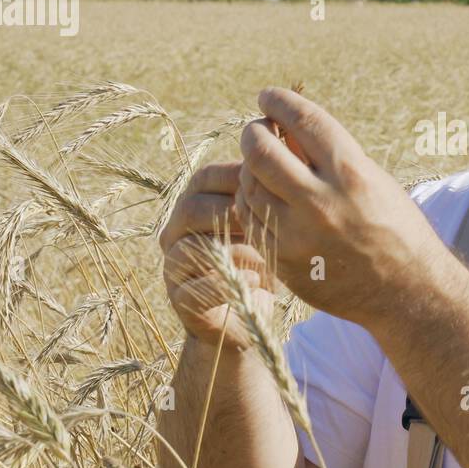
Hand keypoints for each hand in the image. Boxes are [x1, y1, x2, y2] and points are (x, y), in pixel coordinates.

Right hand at [160, 162, 280, 348]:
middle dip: (233, 212)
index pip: (204, 178)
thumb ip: (267, 193)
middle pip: (191, 208)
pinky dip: (226, 283)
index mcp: (193, 205)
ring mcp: (174, 268)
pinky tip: (255, 280)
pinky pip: (194, 290)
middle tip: (270, 220)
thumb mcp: (266, 223)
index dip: (237, 178)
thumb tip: (294, 150)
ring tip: (265, 254)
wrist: (249, 316)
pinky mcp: (181, 302)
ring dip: (233, 249)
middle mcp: (176, 233)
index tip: (274, 186)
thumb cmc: (262, 260)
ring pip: (191, 247)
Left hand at [235, 87, 444, 328]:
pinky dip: (253, 203)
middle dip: (253, 133)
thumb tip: (285, 126)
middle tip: (258, 131)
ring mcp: (298, 236)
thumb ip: (328, 155)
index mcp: (351, 173)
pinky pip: (251, 222)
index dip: (279, 101)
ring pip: (248, 186)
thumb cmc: (395, 227)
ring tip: (265, 168)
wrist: (408, 291)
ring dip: (251, 169)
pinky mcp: (284, 262)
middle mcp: (322, 202)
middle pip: (259, 151)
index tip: (267, 96)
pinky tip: (265, 198)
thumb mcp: (371, 179)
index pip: (302, 120)